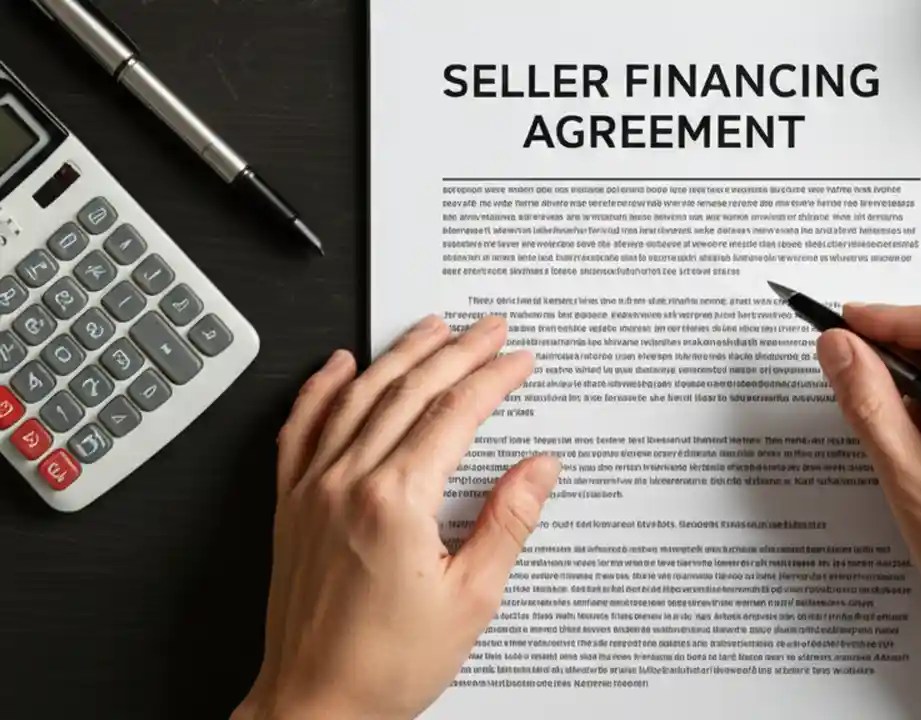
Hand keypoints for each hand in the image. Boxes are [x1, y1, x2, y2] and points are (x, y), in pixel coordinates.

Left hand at [233, 316, 558, 719]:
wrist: (315, 705)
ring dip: (398, 355)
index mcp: (397, 501)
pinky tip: (337, 365)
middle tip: (489, 329)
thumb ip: (507, 522)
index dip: (492, 379)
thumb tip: (540, 469)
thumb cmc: (387, 664)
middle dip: (456, 352)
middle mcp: (348, 483)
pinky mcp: (290, 506)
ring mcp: (313, 490)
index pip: (455, 414)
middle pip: (410, 392)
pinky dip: (320, 389)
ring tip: (430, 328)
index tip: (518, 361)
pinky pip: (301, 429)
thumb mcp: (472, 599)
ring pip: (357, 397)